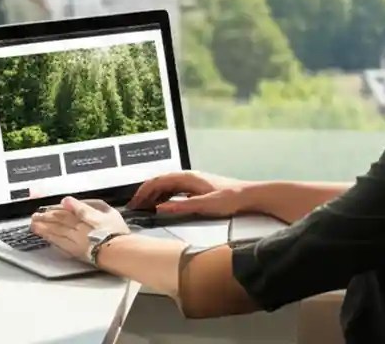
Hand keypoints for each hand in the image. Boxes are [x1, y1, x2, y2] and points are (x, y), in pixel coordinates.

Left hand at [30, 197, 129, 262]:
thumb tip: (69, 201)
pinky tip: (45, 237)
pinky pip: (60, 244)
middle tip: (35, 216)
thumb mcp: (109, 213)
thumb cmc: (117, 232)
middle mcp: (78, 226)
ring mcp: (75, 239)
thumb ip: (90, 206)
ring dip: (44, 228)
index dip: (57, 208)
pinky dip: (51, 240)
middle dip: (46, 217)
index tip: (48, 207)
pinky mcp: (75, 251)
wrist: (119, 252)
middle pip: (59, 220)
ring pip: (56, 231)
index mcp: (86, 215)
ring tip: (34, 225)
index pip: (68, 210)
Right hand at [127, 170, 252, 217]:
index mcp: (187, 177)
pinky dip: (165, 196)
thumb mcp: (204, 205)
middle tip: (136, 206)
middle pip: (160, 182)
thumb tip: (160, 208)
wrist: (250, 195)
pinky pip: (175, 190)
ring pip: (167, 186)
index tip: (134, 202)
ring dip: (154, 195)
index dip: (143, 192)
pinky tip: (164, 205)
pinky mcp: (198, 188)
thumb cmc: (231, 198)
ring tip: (145, 206)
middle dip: (145, 193)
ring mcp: (193, 182)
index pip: (157, 181)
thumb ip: (181, 206)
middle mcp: (188, 177)